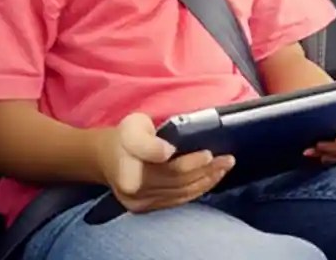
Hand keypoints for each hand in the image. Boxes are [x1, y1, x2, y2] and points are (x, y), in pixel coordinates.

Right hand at [96, 112, 233, 212]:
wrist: (107, 157)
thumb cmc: (124, 138)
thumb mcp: (132, 127)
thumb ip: (147, 141)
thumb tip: (167, 152)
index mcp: (129, 171)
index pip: (169, 169)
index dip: (192, 162)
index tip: (210, 153)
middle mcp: (134, 192)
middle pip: (179, 182)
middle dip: (207, 170)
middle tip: (228, 159)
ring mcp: (140, 204)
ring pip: (182, 193)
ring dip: (207, 181)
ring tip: (225, 167)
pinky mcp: (147, 208)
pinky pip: (178, 200)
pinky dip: (198, 189)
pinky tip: (211, 179)